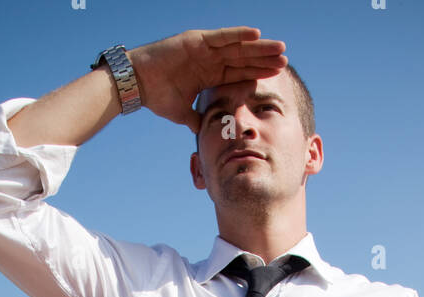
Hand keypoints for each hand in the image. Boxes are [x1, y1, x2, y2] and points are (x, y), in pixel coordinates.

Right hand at [129, 28, 287, 134]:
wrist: (138, 84)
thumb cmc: (157, 97)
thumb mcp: (183, 114)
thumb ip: (196, 120)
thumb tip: (204, 134)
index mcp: (209, 75)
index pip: (239, 74)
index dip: (258, 74)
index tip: (277, 77)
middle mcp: (210, 59)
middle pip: (243, 59)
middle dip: (264, 60)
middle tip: (285, 61)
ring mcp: (205, 48)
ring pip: (238, 47)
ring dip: (258, 47)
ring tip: (279, 48)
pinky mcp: (197, 40)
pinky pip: (222, 37)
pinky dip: (239, 35)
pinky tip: (257, 35)